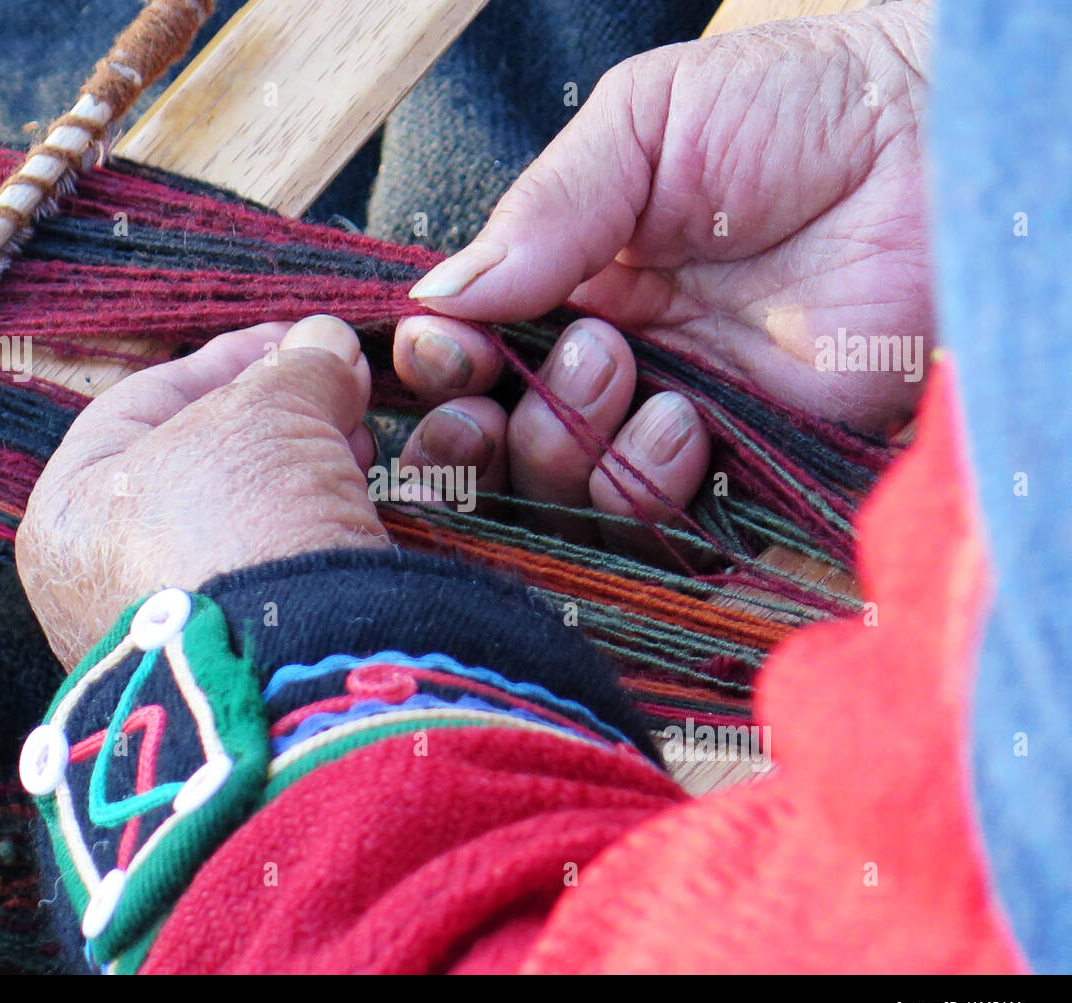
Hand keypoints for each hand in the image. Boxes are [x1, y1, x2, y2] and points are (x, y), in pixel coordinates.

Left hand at [17, 317, 386, 668]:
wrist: (287, 677)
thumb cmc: (240, 528)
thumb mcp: (271, 413)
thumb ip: (296, 368)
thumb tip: (328, 345)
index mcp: (68, 511)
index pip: (147, 403)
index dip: (231, 360)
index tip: (297, 343)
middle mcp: (97, 584)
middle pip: (197, 466)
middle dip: (277, 419)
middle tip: (338, 395)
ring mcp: (166, 637)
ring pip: (235, 526)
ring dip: (298, 476)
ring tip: (357, 450)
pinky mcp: (231, 672)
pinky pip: (264, 579)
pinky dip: (303, 538)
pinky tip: (350, 514)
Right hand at [392, 0, 931, 523]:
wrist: (932, 145)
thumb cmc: (795, 109)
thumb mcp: (646, 123)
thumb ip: (542, 210)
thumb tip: (438, 298)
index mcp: (569, 281)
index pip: (469, 355)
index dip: (441, 371)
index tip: (448, 352)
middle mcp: (608, 363)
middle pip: (499, 446)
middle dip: (483, 433)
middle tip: (505, 387)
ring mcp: (670, 419)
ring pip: (566, 496)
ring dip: (567, 447)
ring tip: (620, 365)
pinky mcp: (739, 466)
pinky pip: (659, 525)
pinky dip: (645, 487)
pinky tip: (682, 421)